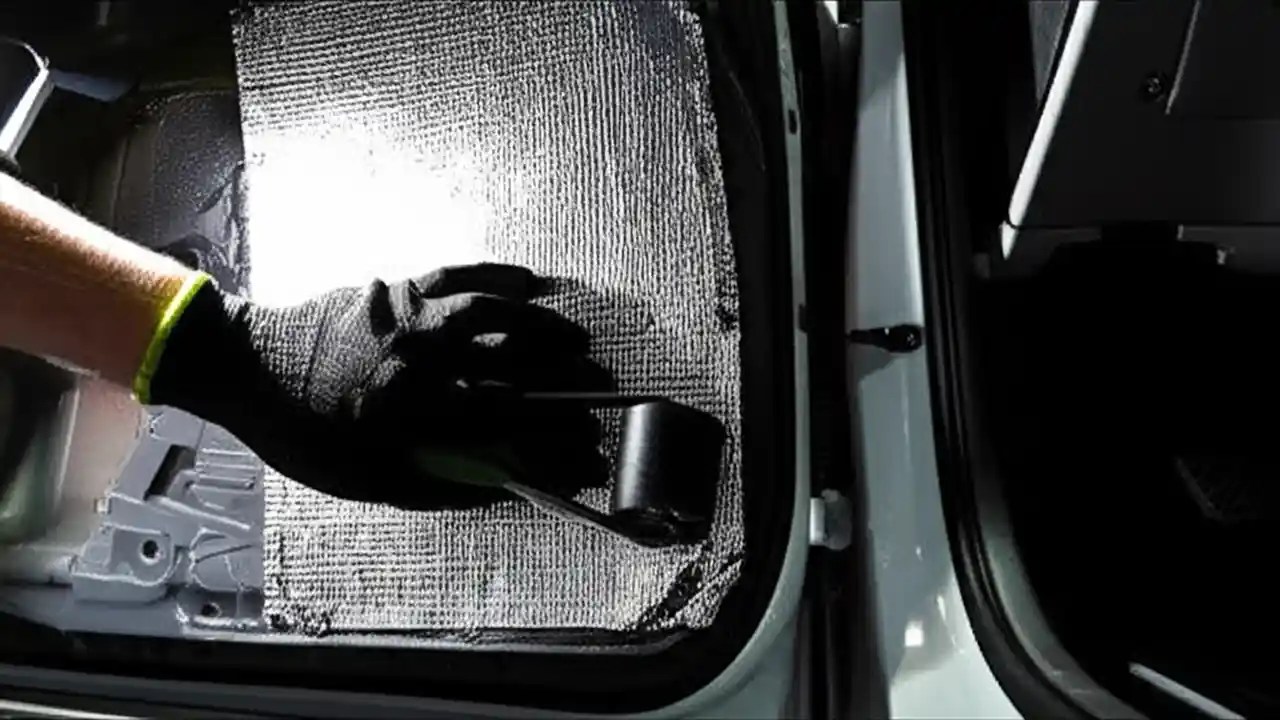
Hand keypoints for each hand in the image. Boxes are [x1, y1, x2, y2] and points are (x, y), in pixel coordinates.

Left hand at [149, 264, 610, 508]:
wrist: (245, 364)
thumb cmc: (300, 430)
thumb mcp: (363, 477)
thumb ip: (433, 486)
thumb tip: (498, 492)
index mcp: (415, 413)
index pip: (504, 424)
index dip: (553, 436)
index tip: (587, 447)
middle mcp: (422, 360)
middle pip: (510, 366)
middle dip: (562, 380)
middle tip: (596, 387)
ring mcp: (412, 318)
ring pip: (494, 313)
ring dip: (541, 324)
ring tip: (575, 337)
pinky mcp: (397, 288)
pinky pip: (458, 275)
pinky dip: (497, 275)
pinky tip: (528, 280)